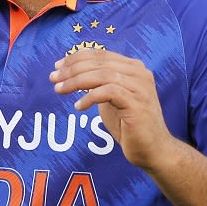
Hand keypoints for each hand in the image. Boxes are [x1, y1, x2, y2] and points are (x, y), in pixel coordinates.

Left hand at [51, 47, 169, 172]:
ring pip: (102, 75)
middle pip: (99, 62)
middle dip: (72, 69)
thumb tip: (73, 72)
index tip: (57, 67)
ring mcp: (140, 88)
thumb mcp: (112, 99)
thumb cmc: (130, 125)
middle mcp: (139, 74)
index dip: (76, 58)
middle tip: (53, 78)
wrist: (153, 150)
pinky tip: (79, 106)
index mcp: (134, 68)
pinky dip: (90, 97)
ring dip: (76, 81)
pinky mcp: (137, 103)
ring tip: (59, 90)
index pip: (101, 54)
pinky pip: (108, 92)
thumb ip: (100, 83)